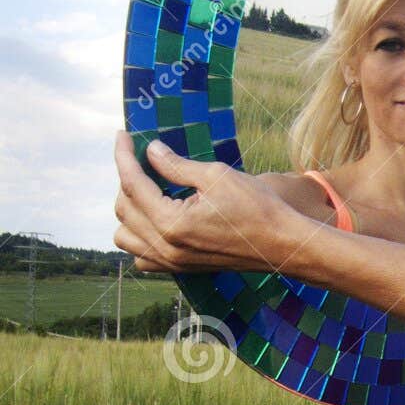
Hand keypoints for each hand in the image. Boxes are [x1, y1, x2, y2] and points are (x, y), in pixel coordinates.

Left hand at [112, 132, 294, 275]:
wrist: (282, 244)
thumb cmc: (257, 207)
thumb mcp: (216, 175)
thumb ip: (176, 165)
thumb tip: (151, 151)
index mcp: (172, 223)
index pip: (133, 184)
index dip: (124, 156)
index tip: (122, 135)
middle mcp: (166, 247)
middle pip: (124, 209)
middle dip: (128, 179)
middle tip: (144, 159)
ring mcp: (173, 262)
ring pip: (126, 236)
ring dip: (130, 211)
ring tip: (149, 191)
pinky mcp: (182, 268)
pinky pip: (143, 257)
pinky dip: (141, 237)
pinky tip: (157, 219)